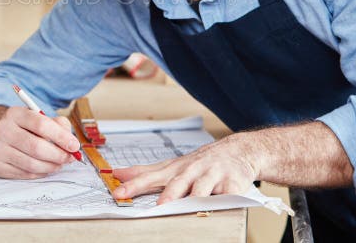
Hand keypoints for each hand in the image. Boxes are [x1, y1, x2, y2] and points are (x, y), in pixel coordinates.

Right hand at [0, 105, 80, 178]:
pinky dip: (40, 173)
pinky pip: (25, 174)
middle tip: (70, 158)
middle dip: (59, 155)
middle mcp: (2, 130)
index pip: (41, 125)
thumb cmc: (22, 127)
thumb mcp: (38, 118)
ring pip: (32, 164)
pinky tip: (45, 167)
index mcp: (15, 114)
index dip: (61, 137)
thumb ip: (58, 125)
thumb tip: (71, 143)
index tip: (74, 146)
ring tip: (59, 163)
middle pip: (37, 147)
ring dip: (51, 166)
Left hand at [111, 136, 257, 203]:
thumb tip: (117, 174)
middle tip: (159, 205)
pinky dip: (225, 199)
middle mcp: (192, 171)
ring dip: (195, 196)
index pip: (151, 177)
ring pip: (202, 188)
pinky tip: (221, 204)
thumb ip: (145, 172)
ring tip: (189, 206)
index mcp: (175, 169)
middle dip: (168, 194)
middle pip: (177, 183)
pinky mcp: (233, 183)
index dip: (134, 185)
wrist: (238, 150)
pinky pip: (229, 193)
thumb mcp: (171, 166)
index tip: (118, 193)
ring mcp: (212, 176)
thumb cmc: (200, 163)